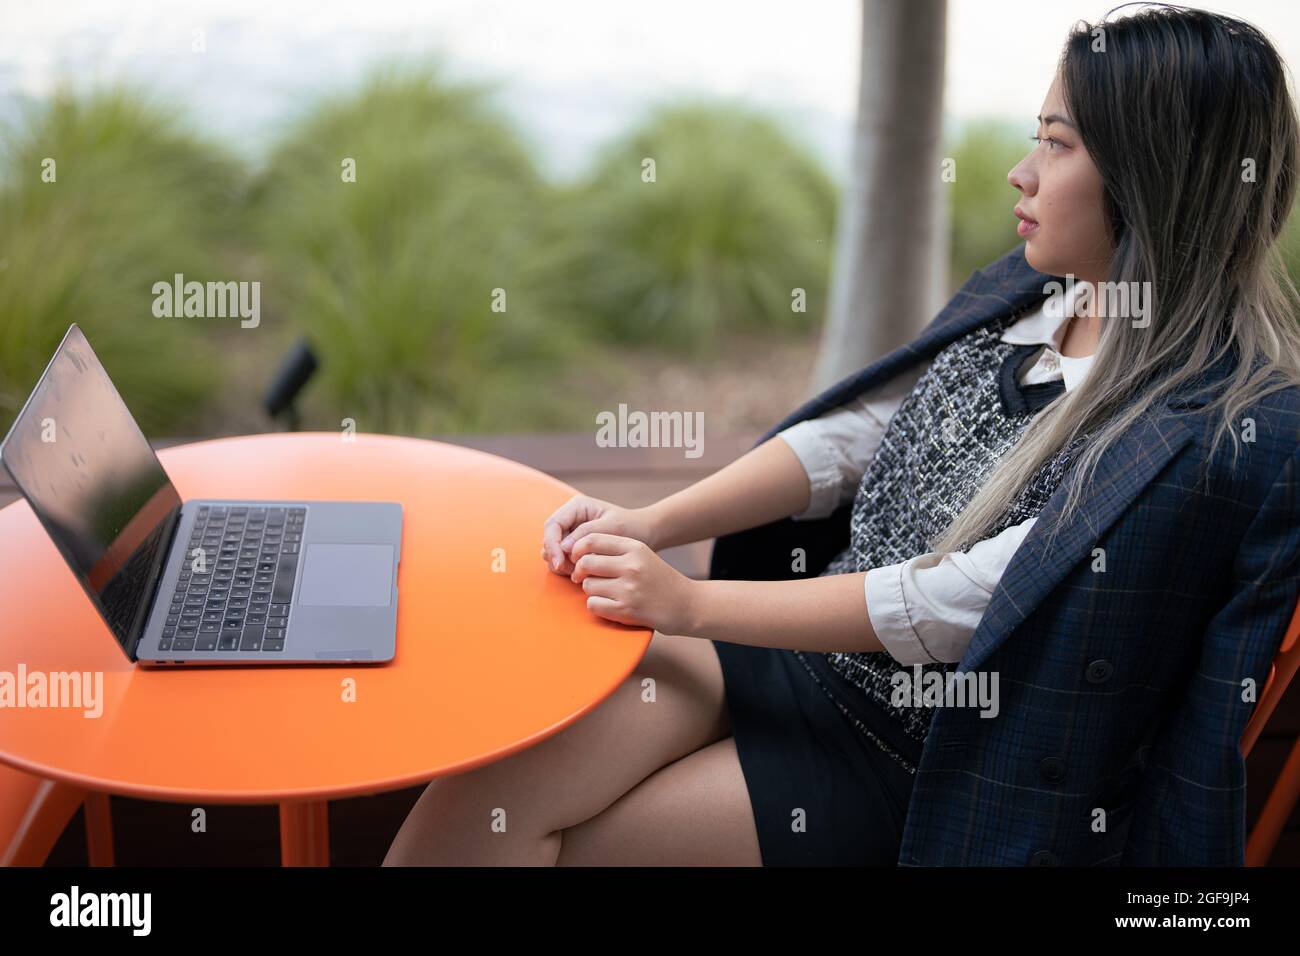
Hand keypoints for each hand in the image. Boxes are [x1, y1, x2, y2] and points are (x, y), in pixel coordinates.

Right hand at [540, 495, 658, 575]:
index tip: (560, 563)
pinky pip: (562, 559)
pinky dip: (567, 568)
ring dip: (560, 564)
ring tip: (578, 573)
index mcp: (577, 507)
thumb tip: (564, 547)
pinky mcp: (574, 547)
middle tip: (571, 572)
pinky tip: (580, 574)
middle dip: (555, 556)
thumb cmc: (631, 527)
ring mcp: (570, 533)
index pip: (553, 525)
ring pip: (553, 550)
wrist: (644, 535)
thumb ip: (587, 534)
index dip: (552, 544)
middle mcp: (570, 518)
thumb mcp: (612, 527)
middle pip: (549, 539)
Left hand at [568, 532, 697, 632]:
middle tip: (584, 578)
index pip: (592, 540)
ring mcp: (629, 589)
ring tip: (607, 593)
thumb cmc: (657, 579)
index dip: (577, 549)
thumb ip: (613, 549)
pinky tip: (611, 605)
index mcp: (634, 547)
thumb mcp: (641, 554)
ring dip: (591, 591)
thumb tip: (576, 550)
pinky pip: (593, 605)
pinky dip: (597, 606)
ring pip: (587, 586)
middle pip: (585, 563)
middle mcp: (631, 566)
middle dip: (581, 572)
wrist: (685, 605)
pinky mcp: (626, 610)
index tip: (577, 559)